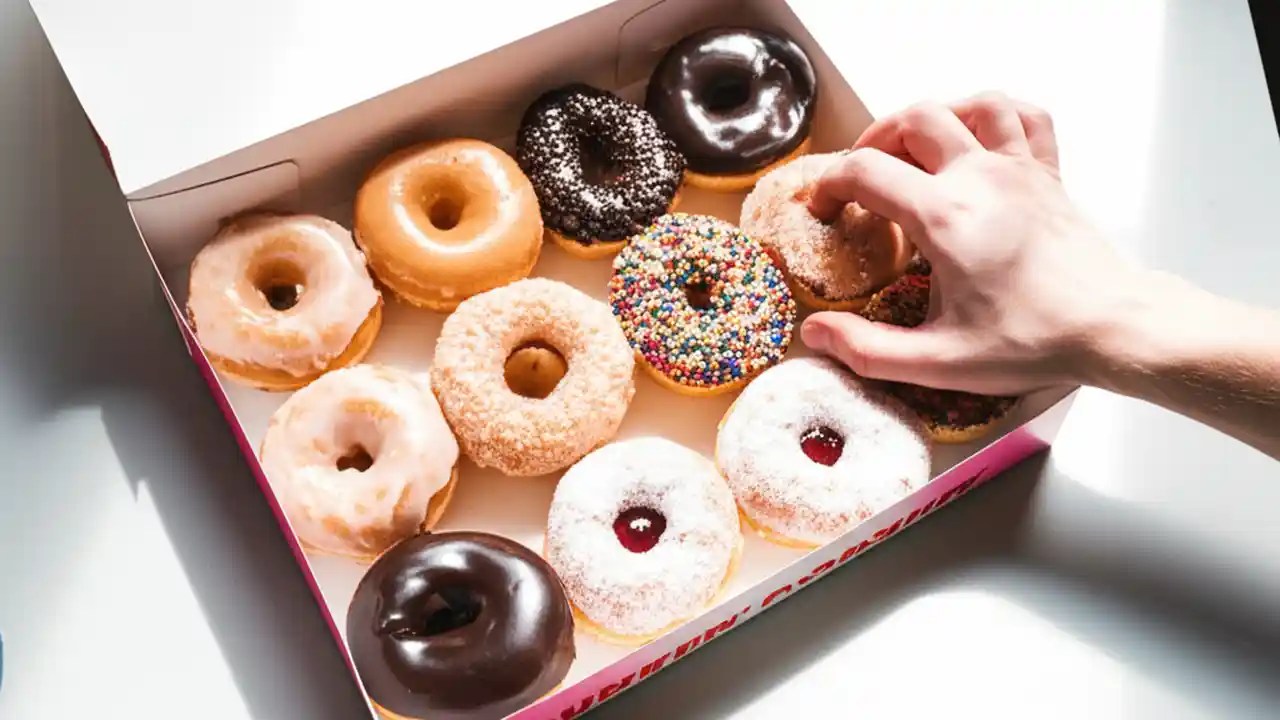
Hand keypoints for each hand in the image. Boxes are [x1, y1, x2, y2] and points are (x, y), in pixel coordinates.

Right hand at [801, 92, 1145, 395]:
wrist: (1111, 326)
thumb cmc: (1031, 342)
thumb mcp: (938, 362)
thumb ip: (867, 350)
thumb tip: (814, 333)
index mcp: (944, 216)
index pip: (866, 171)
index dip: (830, 184)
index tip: (822, 208)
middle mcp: (979, 177)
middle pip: (914, 118)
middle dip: (875, 139)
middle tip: (861, 177)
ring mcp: (1019, 169)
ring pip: (970, 105)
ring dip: (935, 117)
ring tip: (914, 149)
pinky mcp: (1048, 175)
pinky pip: (1024, 117)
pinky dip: (994, 115)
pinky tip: (977, 139)